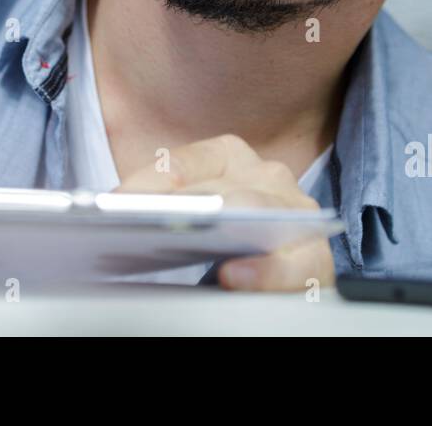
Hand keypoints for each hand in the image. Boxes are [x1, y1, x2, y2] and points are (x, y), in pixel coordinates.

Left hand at [114, 133, 335, 292]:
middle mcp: (267, 176)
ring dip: (230, 225)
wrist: (267, 268)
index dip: (150, 183)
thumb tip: (122, 215)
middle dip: (187, 207)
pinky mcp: (315, 257)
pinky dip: (266, 271)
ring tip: (194, 240)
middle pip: (225, 189)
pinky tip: (233, 275)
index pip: (186, 164)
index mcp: (230, 157)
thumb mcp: (189, 221)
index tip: (116, 204)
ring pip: (264, 214)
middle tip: (150, 222)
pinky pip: (297, 262)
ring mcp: (295, 213)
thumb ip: (166, 212)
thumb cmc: (218, 243)